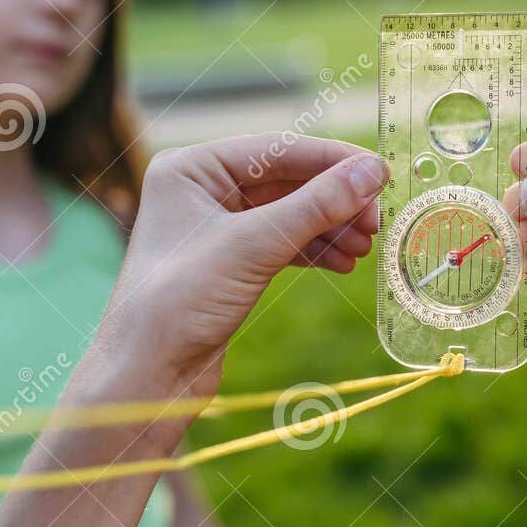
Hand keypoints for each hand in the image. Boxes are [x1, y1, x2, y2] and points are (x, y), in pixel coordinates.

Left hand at [99, 134, 385, 395]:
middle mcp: (200, 190)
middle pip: (286, 180)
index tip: (380, 173)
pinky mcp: (228, 262)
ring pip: (288, 214)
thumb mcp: (253, 247)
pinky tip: (342, 263)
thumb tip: (371, 172)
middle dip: (334, 201)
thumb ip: (315, 205)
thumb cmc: (178, 304)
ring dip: (329, 228)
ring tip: (363, 248)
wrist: (146, 377)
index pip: (276, 149)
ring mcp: (214, 227)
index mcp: (190, 168)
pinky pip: (281, 242)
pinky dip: (313, 250)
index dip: (333, 161)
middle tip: (375, 221)